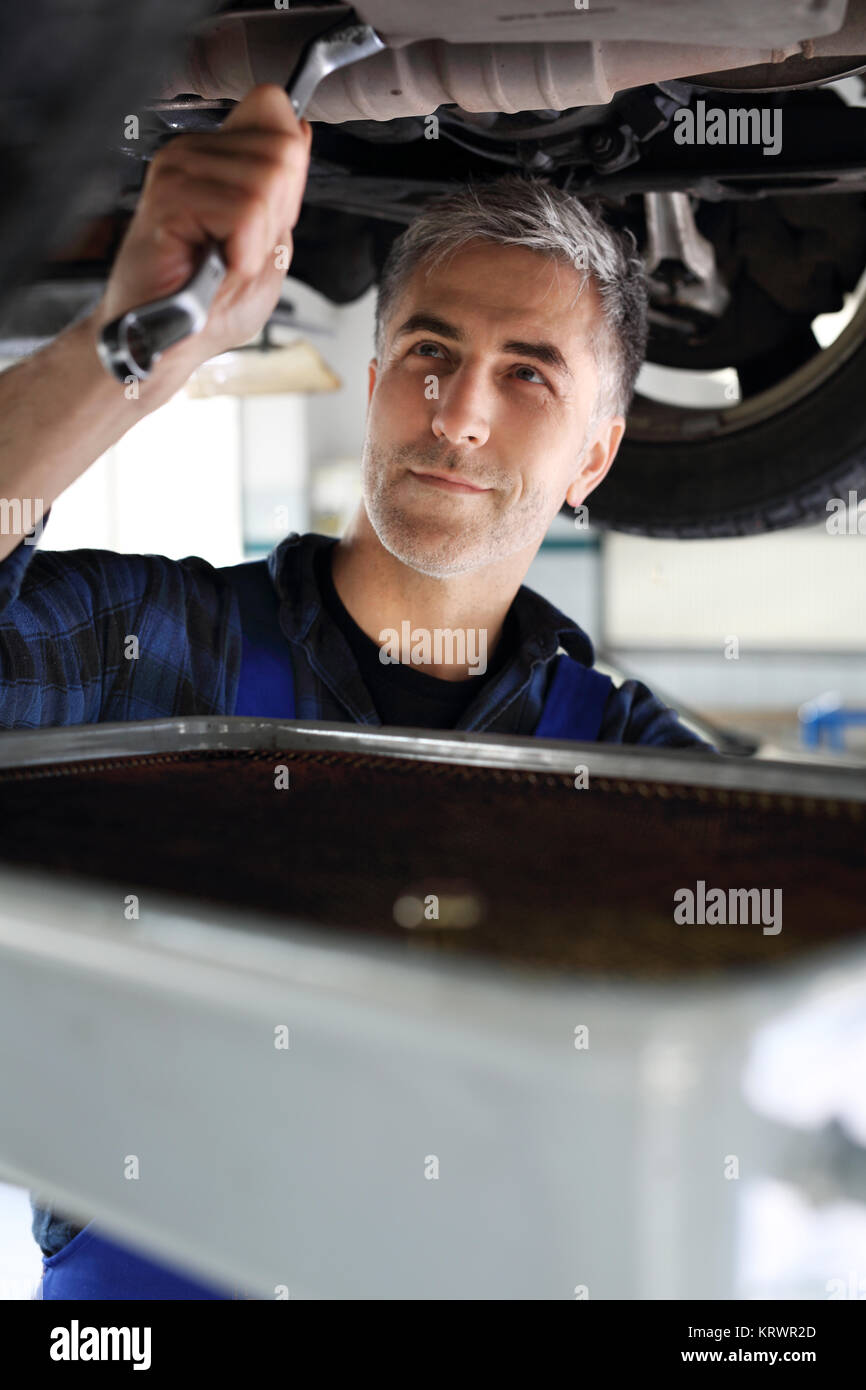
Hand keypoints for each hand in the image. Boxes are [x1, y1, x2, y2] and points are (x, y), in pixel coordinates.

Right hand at [93, 84, 311, 386]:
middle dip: (277, 215)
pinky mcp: (170, 197)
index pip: (276, 110)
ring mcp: (178, 171)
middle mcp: (193, 153)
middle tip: (240, 250)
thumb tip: (297, 129)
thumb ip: (284, 188)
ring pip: (267, 183)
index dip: (290, 174)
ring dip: (258, 241)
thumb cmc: (207, 305)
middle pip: (282, 151)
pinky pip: (245, 212)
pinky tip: (216, 267)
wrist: (165, 342)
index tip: (262, 222)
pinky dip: (243, 254)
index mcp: (216, 157)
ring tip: (223, 261)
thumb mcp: (270, 242)